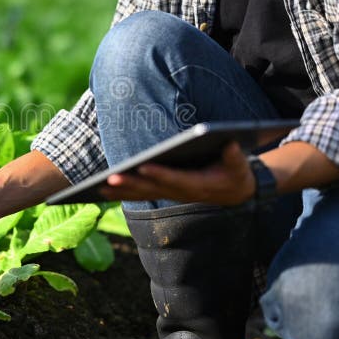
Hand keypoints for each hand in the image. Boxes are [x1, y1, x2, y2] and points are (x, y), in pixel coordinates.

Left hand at [101, 142, 255, 205]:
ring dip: (121, 191)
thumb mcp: (239, 165)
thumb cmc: (235, 173)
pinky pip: (140, 194)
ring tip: (99, 186)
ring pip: (142, 194)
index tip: (143, 167)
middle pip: (152, 189)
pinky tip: (103, 190)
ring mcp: (170, 194)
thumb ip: (235, 156)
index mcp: (198, 185)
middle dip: (131, 183)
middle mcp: (180, 192)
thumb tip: (232, 144)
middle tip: (110, 178)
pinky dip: (122, 192)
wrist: (234, 192)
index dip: (160, 174)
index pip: (176, 179)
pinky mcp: (164, 192)